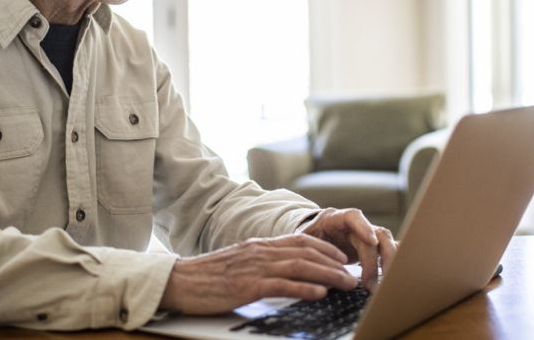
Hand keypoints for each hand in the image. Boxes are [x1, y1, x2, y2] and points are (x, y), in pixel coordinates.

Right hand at [159, 234, 357, 314]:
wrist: (179, 281)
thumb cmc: (208, 276)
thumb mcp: (239, 262)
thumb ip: (261, 263)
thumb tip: (284, 272)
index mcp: (259, 245)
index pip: (301, 239)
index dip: (325, 247)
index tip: (342, 257)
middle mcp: (261, 252)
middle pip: (307, 253)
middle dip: (334, 264)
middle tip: (353, 275)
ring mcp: (255, 268)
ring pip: (300, 267)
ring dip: (328, 275)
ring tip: (346, 284)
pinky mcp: (248, 286)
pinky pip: (282, 286)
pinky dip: (304, 289)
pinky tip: (319, 293)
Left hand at [299, 208, 396, 289]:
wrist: (313, 236)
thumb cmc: (307, 239)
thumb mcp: (302, 243)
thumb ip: (308, 252)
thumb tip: (315, 273)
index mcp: (335, 219)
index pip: (353, 216)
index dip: (364, 227)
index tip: (372, 242)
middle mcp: (355, 225)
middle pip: (375, 235)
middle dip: (375, 261)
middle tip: (371, 285)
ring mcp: (366, 235)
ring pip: (386, 243)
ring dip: (387, 264)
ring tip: (381, 286)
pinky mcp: (372, 247)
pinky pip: (388, 251)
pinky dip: (393, 263)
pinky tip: (392, 279)